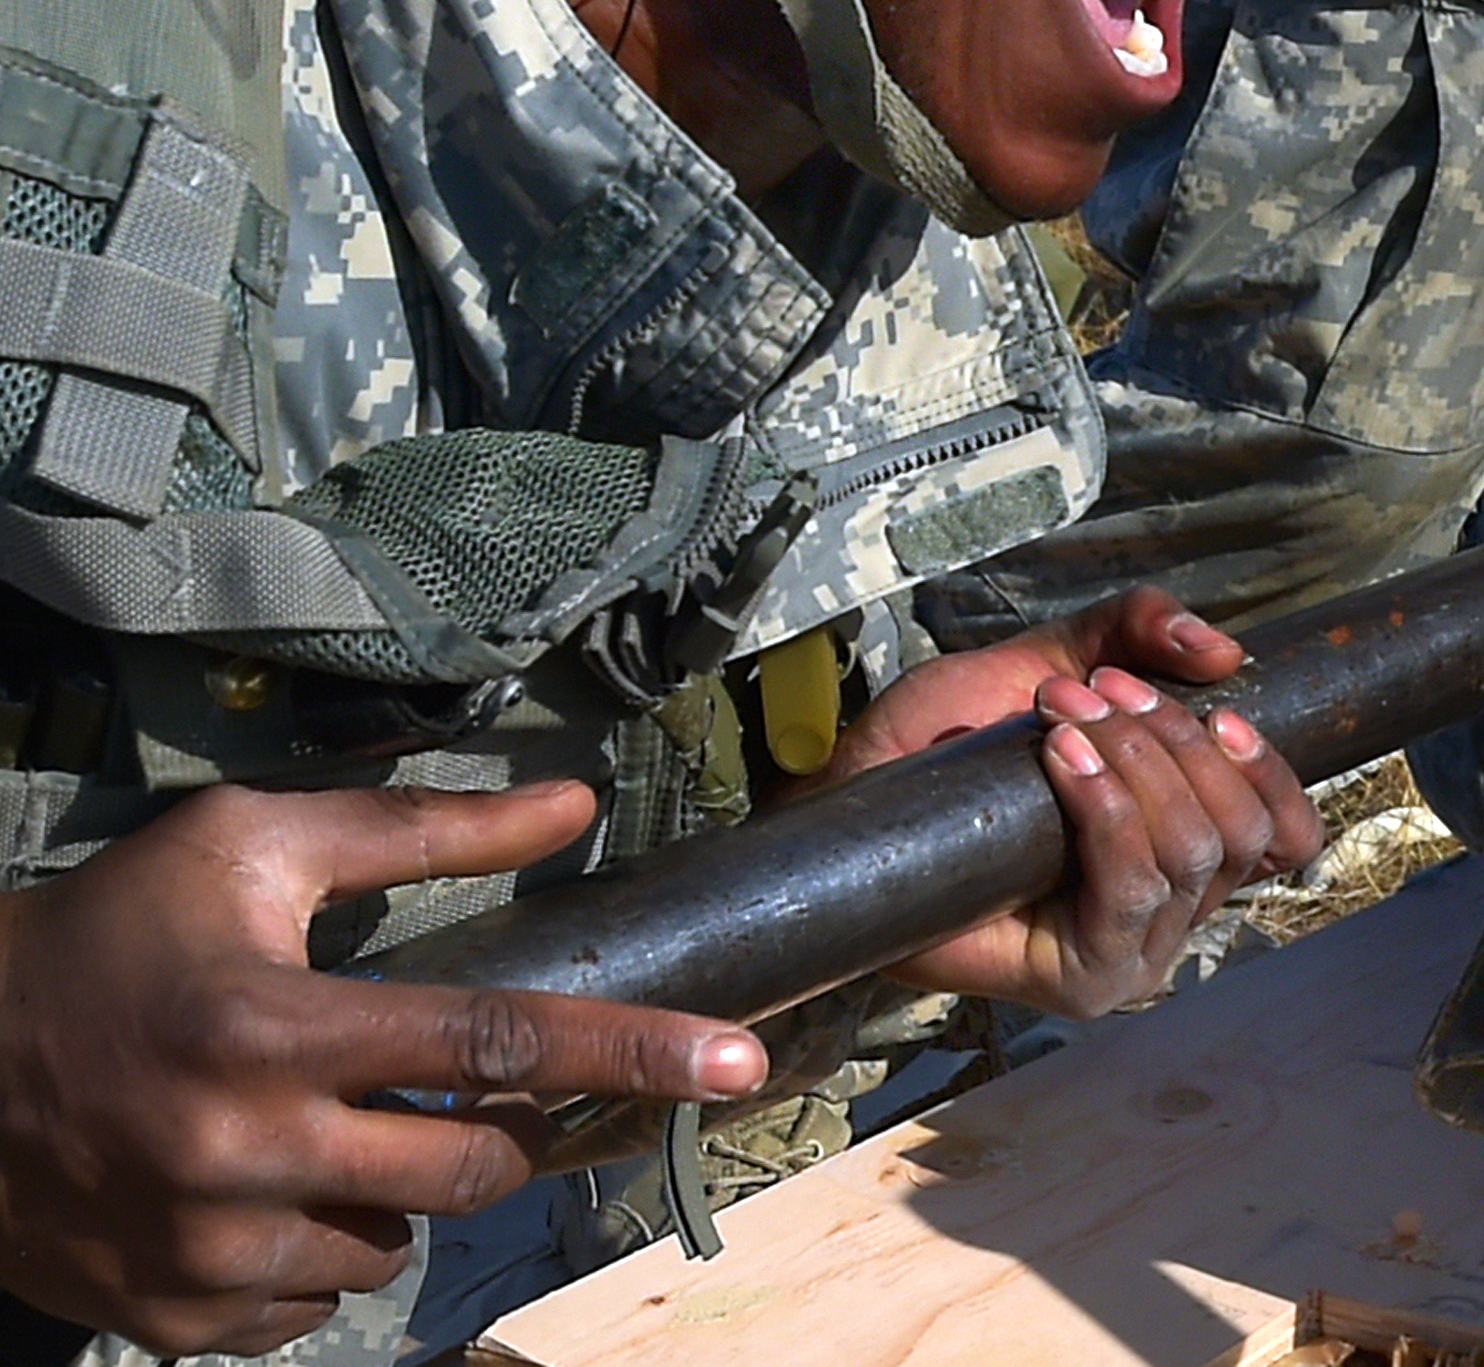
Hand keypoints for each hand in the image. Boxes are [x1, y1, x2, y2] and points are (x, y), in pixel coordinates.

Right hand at [0, 781, 766, 1358]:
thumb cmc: (108, 935)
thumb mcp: (251, 849)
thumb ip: (421, 831)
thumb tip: (575, 806)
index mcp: (273, 1030)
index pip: (498, 1040)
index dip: (631, 1049)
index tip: (738, 1062)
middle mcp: (241, 1150)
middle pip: (473, 1163)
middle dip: (499, 1126)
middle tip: (446, 1081)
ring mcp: (204, 1249)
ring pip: (397, 1242)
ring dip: (396, 1186)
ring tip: (319, 1125)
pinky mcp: (170, 1317)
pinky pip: (316, 1305)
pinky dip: (321, 1249)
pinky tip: (264, 1186)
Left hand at [822, 587, 1319, 1016]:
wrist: (866, 792)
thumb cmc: (960, 739)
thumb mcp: (1065, 654)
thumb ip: (1143, 631)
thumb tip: (1225, 653)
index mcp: (1192, 846)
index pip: (1290, 833)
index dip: (1270, 772)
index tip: (1220, 712)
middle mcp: (1177, 911)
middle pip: (1242, 834)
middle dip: (1176, 745)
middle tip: (1096, 692)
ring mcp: (1134, 952)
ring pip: (1193, 855)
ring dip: (1136, 766)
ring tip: (1063, 716)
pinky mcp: (1085, 980)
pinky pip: (1133, 888)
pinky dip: (1109, 811)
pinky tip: (1066, 762)